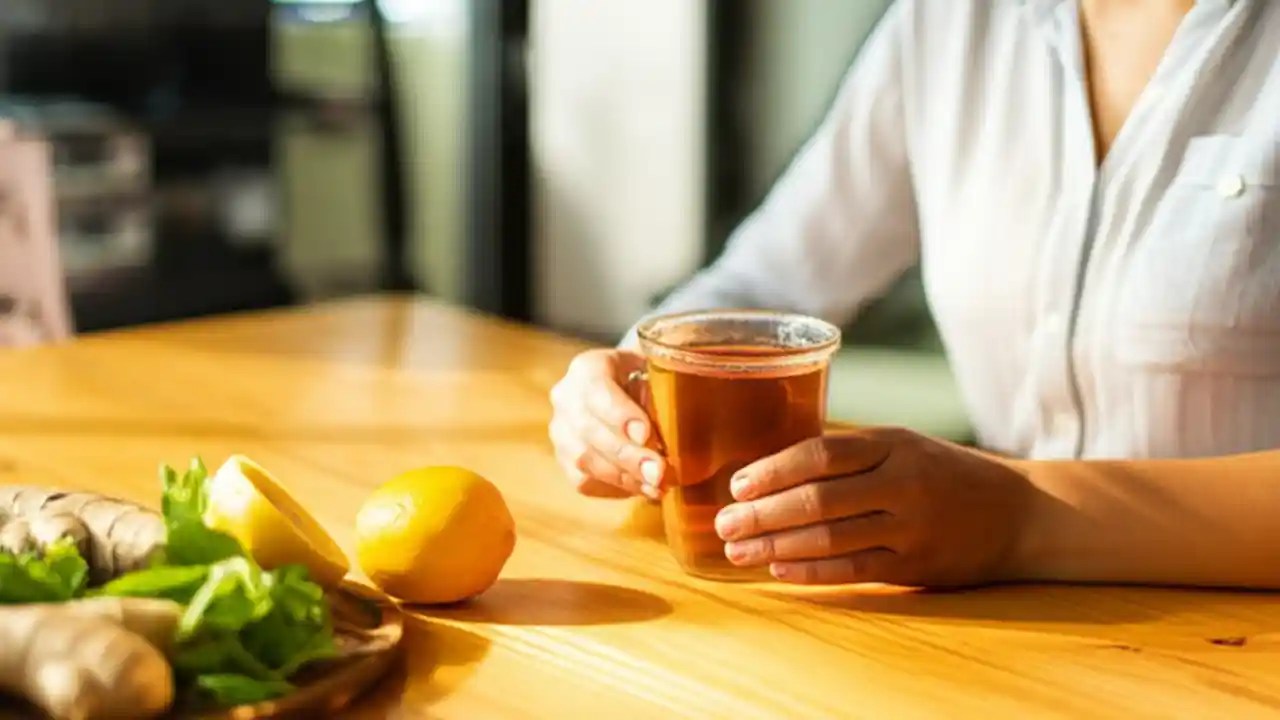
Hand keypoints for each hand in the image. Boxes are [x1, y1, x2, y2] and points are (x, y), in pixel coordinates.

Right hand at [548, 349, 665, 498]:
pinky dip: (615, 488)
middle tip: (658, 472)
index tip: (645, 434)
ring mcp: (562, 431)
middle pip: (589, 430)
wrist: (629, 388)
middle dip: (626, 455)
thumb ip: (667, 384)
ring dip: (623, 477)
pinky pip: (583, 481)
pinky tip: (643, 488)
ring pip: (584, 459)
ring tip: (657, 485)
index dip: (618, 414)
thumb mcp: (658, 369)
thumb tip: (682, 415)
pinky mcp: (565, 460)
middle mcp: (566, 398)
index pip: (596, 389)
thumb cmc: (650, 377)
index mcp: (588, 367)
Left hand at [714, 428, 1030, 586]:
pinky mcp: (917, 564)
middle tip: (724, 523)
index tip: (737, 484)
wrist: (1020, 512)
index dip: (774, 470)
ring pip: (831, 538)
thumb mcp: (902, 445)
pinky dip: (811, 572)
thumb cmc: (943, 473)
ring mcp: (911, 526)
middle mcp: (902, 482)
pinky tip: (779, 571)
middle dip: (763, 514)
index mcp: (893, 444)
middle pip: (818, 499)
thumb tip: (771, 466)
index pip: (822, 453)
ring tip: (738, 552)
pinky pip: (854, 570)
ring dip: (776, 547)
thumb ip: (850, 454)